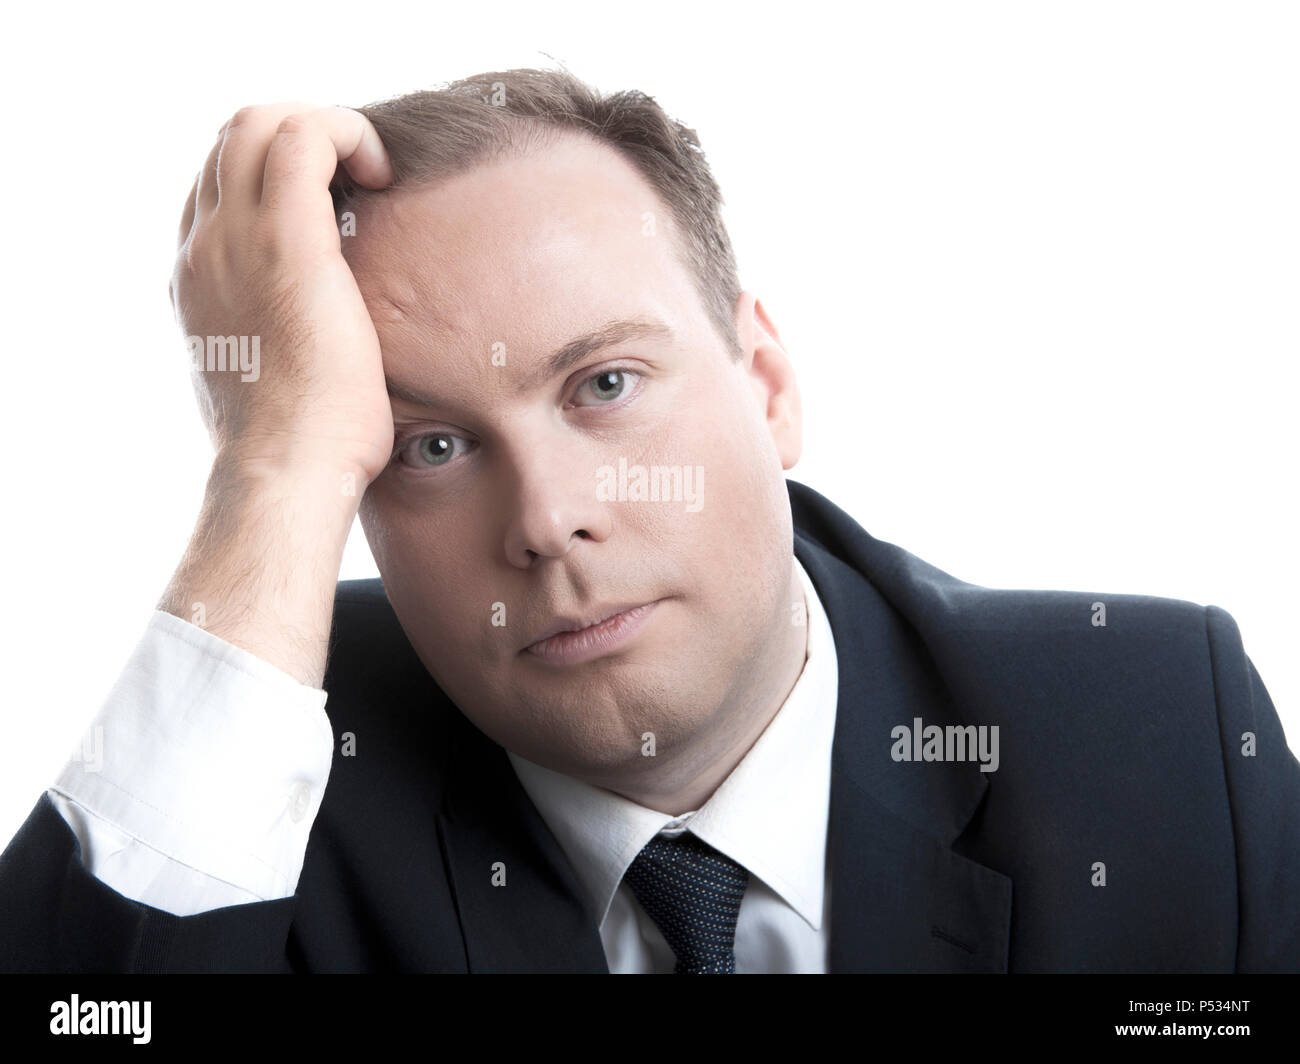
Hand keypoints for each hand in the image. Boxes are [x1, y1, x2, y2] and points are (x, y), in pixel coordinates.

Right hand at [170, 103, 394, 484]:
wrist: (285, 475)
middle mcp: (201, 250)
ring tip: (372, 170)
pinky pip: (304, 137)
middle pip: (230, 141)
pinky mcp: (285, 243)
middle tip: (356, 176)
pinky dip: (346, 132)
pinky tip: (384, 172)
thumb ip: (278, 347)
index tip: (335, 200)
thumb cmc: (301, 450)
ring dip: (323, 128)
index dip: (274, 173)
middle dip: (297, 135)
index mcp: (195, 282)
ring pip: (258, 123)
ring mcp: (233, 241)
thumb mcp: (274, 387)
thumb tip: (319, 350)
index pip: (217, 189)